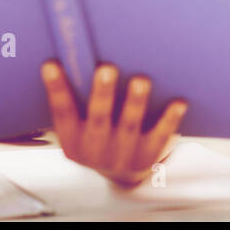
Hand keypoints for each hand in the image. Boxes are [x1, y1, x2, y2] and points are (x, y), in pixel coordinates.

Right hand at [42, 61, 186, 187]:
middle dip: (103, 93)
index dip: (56, 88)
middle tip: (106, 68)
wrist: (121, 176)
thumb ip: (79, 100)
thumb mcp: (81, 126)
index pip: (62, 112)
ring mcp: (122, 155)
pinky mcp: (147, 156)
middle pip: (99, 118)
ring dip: (135, 102)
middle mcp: (95, 149)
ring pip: (129, 125)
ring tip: (141, 79)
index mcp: (73, 140)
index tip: (51, 63)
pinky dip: (170, 119)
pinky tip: (179, 102)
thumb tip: (77, 52)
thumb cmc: (98, 136)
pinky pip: (160, 136)